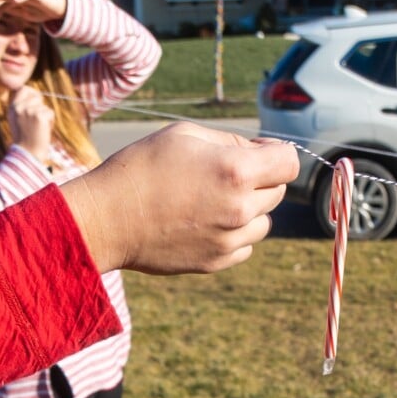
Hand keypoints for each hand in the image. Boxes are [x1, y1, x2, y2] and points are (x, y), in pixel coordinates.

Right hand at [7, 86, 54, 163]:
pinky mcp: (39, 116)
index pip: (23, 89)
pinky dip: (50, 122)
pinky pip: (50, 113)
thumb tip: (35, 95)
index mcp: (12, 107)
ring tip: (39, 128)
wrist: (28, 154)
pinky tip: (44, 131)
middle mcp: (19, 107)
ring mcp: (29, 110)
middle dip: (41, 106)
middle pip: (36, 96)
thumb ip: (22, 107)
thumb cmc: (25, 139)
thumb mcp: (17, 120)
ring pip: (44, 106)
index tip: (36, 101)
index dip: (32, 93)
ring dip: (46, 116)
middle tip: (39, 120)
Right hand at [61, 123, 298, 274]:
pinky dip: (233, 235)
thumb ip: (231, 141)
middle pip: (277, 191)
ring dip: (248, 210)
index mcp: (235, 170)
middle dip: (259, 180)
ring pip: (263, 222)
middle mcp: (239, 208)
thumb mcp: (184, 135)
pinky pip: (245, 247)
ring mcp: (229, 240)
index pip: (289, 162)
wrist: (107, 219)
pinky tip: (203, 223)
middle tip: (223, 175)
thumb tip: (260, 151)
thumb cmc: (141, 168)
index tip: (260, 153)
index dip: (277, 153)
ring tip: (211, 201)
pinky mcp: (216, 262)